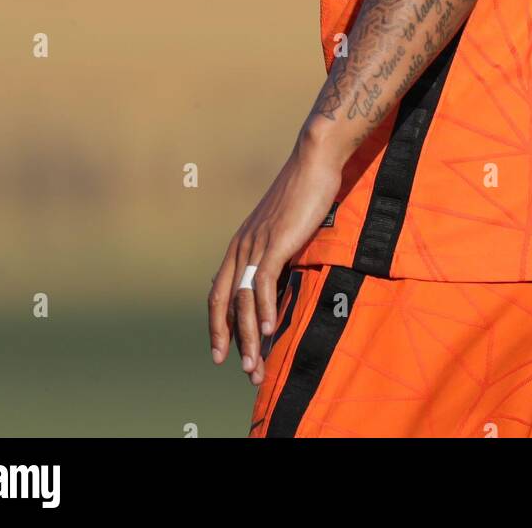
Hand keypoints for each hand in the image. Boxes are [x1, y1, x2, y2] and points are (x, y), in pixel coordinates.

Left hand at [208, 134, 342, 385]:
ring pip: (243, 300)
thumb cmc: (303, 193)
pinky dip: (265, 310)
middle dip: (229, 339)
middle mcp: (241, 247)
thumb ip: (277, 252)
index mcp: (240, 245)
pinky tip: (270, 330)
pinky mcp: (275, 241)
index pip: (219, 292)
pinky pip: (263, 283)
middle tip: (239, 369)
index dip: (218, 325)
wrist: (313, 162)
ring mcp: (256, 244)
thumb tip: (280, 277)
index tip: (221, 353)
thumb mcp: (284, 228)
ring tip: (255, 365)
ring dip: (249, 336)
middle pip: (225, 302)